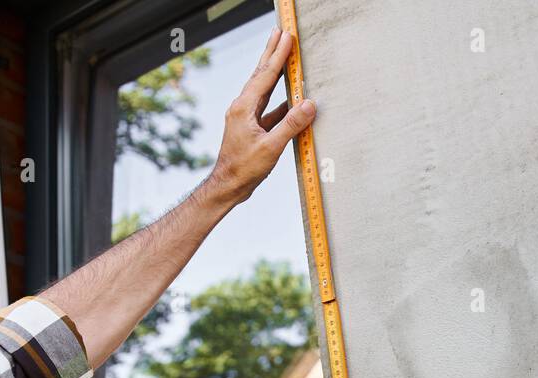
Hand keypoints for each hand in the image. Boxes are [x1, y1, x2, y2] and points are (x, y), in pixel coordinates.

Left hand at [207, 27, 316, 205]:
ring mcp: (246, 117)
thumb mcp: (271, 147)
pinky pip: (269, 108)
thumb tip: (309, 104)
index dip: (278, 56)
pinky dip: (280, 99)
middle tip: (280, 32)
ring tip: (284, 56)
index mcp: (244, 108)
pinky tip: (292, 98)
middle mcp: (242, 108)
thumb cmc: (244, 169)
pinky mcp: (251, 128)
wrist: (228, 185)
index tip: (287, 38)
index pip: (265, 76)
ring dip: (275, 72)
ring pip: (264, 89)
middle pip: (261, 75)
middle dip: (271, 53)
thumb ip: (291, 124)